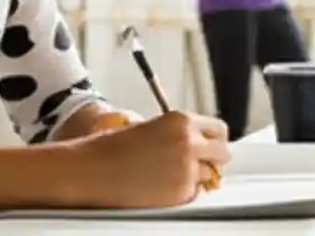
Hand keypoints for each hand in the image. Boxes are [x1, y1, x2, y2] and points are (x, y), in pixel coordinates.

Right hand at [73, 111, 230, 208]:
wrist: (91, 170)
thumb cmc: (112, 148)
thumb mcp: (152, 128)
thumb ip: (178, 133)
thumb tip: (197, 143)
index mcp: (181, 121)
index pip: (218, 129)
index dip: (213, 139)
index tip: (212, 144)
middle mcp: (189, 143)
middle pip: (223, 152)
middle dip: (214, 158)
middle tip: (201, 162)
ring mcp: (186, 168)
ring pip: (210, 174)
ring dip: (198, 175)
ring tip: (172, 175)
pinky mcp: (180, 192)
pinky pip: (194, 192)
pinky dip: (185, 191)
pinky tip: (164, 186)